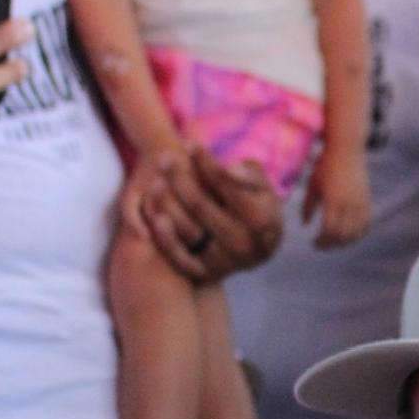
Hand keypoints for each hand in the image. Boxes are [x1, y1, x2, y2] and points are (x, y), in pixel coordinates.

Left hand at [135, 147, 285, 280]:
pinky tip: (157, 218)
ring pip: (186, 230)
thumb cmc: (258, 205)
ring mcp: (224, 262)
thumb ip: (249, 174)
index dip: (204, 162)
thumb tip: (228, 169)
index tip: (190, 144)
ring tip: (156, 180)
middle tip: (165, 157)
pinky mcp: (207, 274)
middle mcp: (242, 244)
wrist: (259, 246)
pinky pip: (181, 259)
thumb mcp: (262, 186)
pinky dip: (167, 239)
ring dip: (165, 202)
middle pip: (199, 204)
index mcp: (260, 220)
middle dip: (179, 177)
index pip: (224, 185)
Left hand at [303, 145, 371, 247]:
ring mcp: (360, 202)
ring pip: (356, 232)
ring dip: (345, 241)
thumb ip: (308, 206)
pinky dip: (359, 233)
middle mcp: (349, 203)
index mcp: (333, 200)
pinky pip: (366, 223)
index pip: (330, 231)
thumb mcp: (312, 184)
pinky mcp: (367, 200)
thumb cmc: (325, 165)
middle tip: (322, 245)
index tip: (314, 243)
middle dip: (332, 244)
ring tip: (334, 241)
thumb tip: (305, 224)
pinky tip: (350, 235)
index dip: (322, 241)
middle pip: (343, 235)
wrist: (347, 149)